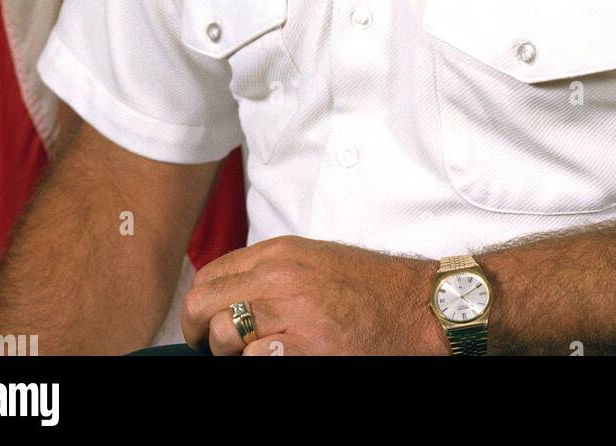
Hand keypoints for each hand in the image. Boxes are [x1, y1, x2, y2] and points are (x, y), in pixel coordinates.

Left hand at [180, 235, 446, 355]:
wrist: (417, 306)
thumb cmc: (371, 287)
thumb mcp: (315, 261)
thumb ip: (271, 272)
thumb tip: (228, 297)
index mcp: (279, 252)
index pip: (211, 274)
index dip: (201, 305)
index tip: (205, 324)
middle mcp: (277, 277)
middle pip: (202, 303)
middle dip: (199, 331)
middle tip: (214, 350)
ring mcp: (289, 312)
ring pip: (221, 335)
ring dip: (231, 351)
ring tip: (256, 354)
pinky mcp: (302, 347)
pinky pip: (253, 359)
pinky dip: (259, 362)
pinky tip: (281, 359)